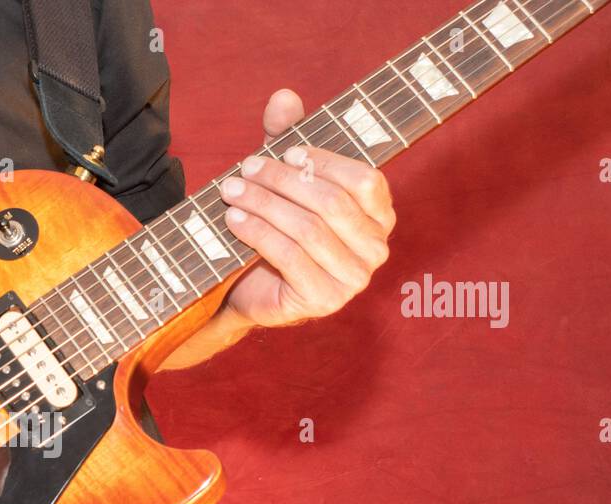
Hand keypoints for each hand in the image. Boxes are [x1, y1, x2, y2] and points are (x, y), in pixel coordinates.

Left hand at [218, 89, 395, 328]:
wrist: (252, 288)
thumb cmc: (276, 227)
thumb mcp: (283, 178)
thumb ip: (288, 137)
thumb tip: (283, 96)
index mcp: (379, 215)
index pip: (365, 179)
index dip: (325, 162)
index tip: (285, 151)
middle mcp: (375, 248)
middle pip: (331, 203)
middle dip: (283, 181)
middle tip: (245, 169)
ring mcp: (353, 279)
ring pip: (308, 230)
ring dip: (264, 205)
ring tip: (231, 192)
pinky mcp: (324, 300)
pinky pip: (290, 257)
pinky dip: (258, 233)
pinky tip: (235, 220)